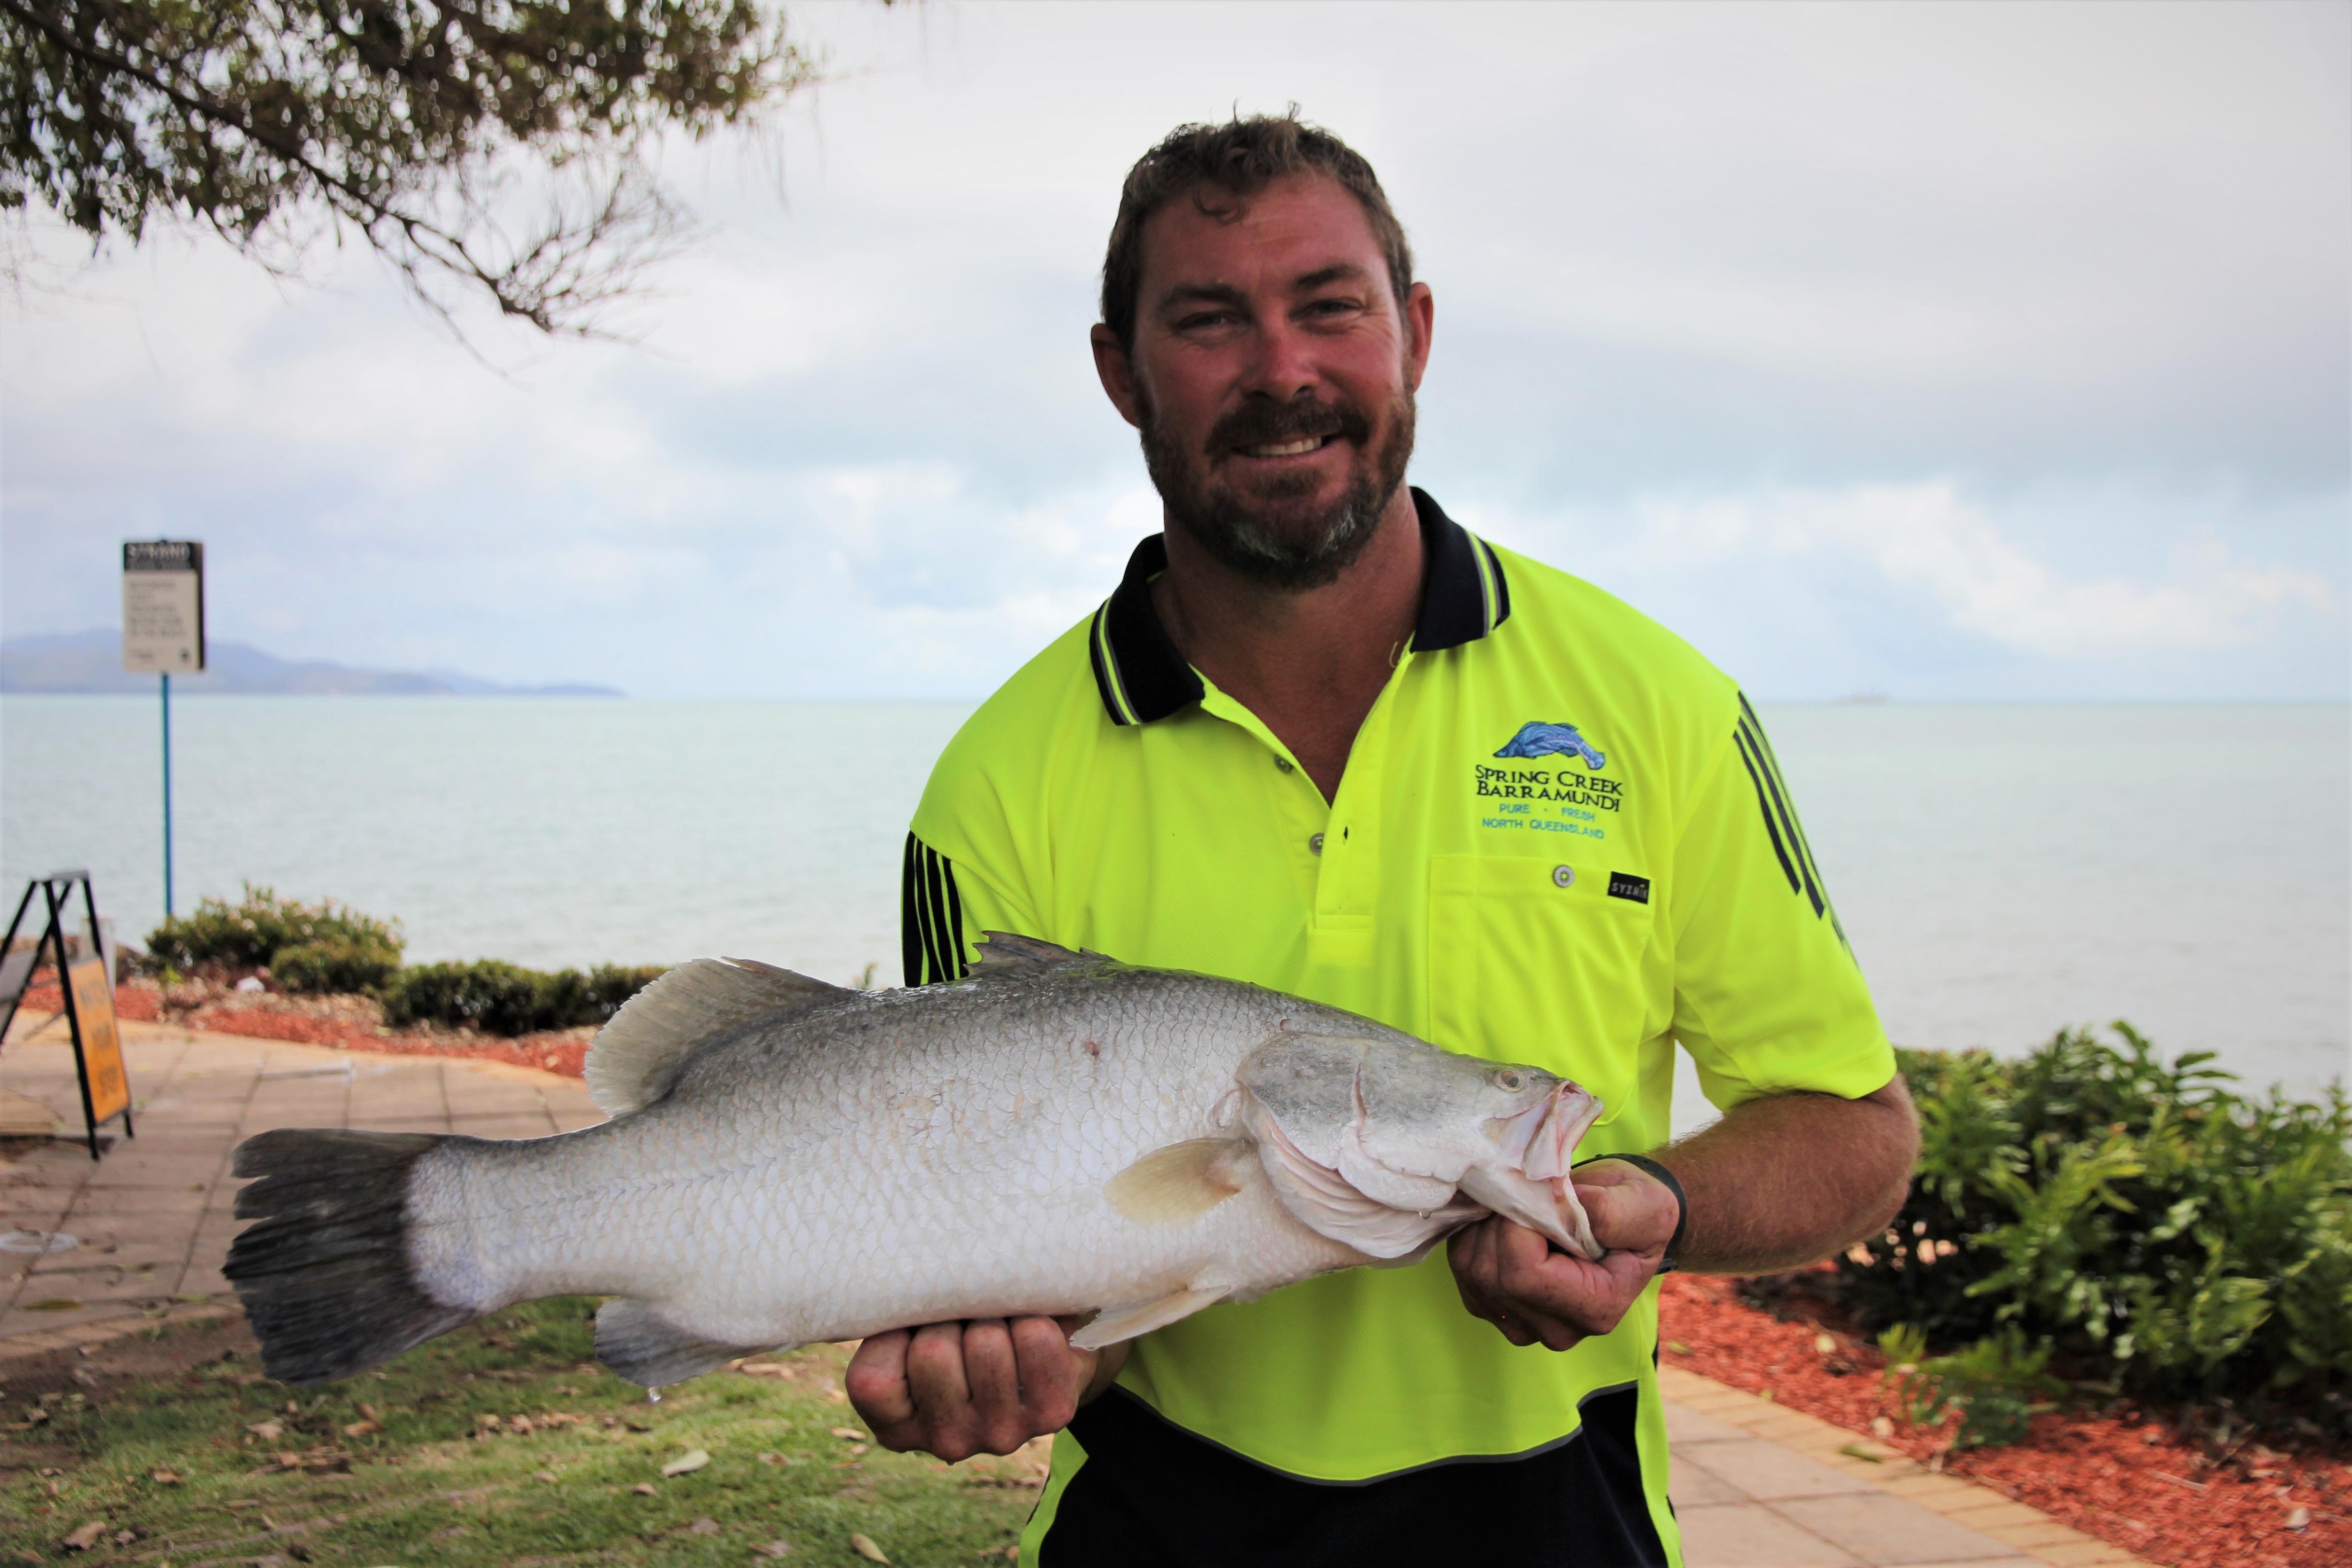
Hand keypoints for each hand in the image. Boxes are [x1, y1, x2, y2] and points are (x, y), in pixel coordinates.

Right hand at [845, 1315, 1108, 1461]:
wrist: (1044, 1357)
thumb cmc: (959, 1332)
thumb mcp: (911, 1330)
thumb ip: (898, 1314)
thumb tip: (902, 1271)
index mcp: (897, 1427)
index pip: (873, 1382)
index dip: (895, 1334)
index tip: (916, 1324)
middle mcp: (947, 1441)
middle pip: (932, 1352)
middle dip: (950, 1317)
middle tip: (965, 1319)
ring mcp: (1000, 1434)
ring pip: (985, 1341)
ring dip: (993, 1315)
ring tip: (999, 1322)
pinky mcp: (1051, 1413)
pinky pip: (1035, 1339)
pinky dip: (1034, 1318)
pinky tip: (1032, 1330)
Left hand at [1446, 1158, 1681, 1351]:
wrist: (1626, 1219)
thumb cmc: (1636, 1211)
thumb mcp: (1647, 1205)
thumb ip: (1611, 1212)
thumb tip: (1561, 1209)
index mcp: (1596, 1310)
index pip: (1524, 1276)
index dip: (1518, 1227)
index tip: (1538, 1195)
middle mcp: (1556, 1330)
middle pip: (1491, 1275)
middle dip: (1499, 1222)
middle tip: (1526, 1193)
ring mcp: (1520, 1325)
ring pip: (1470, 1269)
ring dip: (1484, 1226)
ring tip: (1519, 1206)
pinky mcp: (1493, 1308)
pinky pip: (1461, 1266)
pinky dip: (1474, 1235)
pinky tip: (1504, 1221)